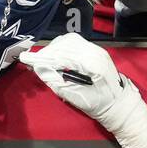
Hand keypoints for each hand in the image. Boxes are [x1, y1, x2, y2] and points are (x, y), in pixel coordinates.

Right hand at [19, 32, 146, 147]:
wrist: (120, 105)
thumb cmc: (99, 106)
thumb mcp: (75, 97)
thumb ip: (56, 81)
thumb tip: (39, 68)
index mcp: (92, 65)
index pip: (62, 55)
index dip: (42, 57)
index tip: (26, 59)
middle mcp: (96, 53)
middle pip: (65, 44)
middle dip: (47, 51)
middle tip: (33, 61)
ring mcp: (98, 50)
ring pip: (70, 41)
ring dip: (54, 48)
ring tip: (43, 59)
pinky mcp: (97, 51)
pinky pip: (76, 43)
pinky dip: (63, 47)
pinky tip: (56, 55)